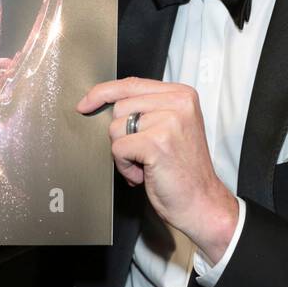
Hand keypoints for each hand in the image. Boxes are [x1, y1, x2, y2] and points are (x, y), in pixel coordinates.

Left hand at [79, 77, 238, 263]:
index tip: (85, 103)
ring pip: (116, 127)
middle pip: (120, 107)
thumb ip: (148, 109)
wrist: (202, 202)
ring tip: (146, 164)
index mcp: (182, 95)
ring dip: (124, 152)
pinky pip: (118, 148)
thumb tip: (106, 101)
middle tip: (144, 154)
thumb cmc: (184, 171)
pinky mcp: (157, 142)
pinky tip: (144, 174)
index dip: (103, 92)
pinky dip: (125, 166)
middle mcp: (178, 103)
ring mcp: (169, 121)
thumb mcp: (171, 128)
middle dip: (122, 135)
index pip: (132, 83)